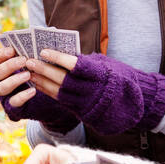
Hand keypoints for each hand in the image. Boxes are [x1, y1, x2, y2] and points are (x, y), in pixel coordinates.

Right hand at [0, 45, 80, 129]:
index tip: (12, 49)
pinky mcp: (12, 107)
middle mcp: (0, 80)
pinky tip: (33, 90)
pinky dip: (22, 96)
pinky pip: (13, 102)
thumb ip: (35, 49)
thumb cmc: (43, 72)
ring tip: (28, 75)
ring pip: (0, 88)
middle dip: (9, 66)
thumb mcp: (40, 60)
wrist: (50, 94)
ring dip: (13, 81)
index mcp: (3, 66)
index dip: (2, 54)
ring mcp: (5, 94)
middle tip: (24, 60)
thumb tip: (40, 30)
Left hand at [27, 49, 164, 134]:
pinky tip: (37, 83)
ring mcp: (88, 104)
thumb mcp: (108, 65)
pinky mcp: (83, 113)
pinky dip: (48, 92)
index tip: (44, 50)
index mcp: (102, 76)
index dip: (59, 58)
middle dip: (45, 70)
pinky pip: (62, 102)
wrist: (135, 106)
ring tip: (29, 71)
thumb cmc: (120, 78)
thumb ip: (87, 62)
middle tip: (29, 60)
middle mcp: (94, 92)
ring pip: (60, 93)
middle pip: (64, 80)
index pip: (77, 66)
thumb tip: (63, 55)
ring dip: (42, 82)